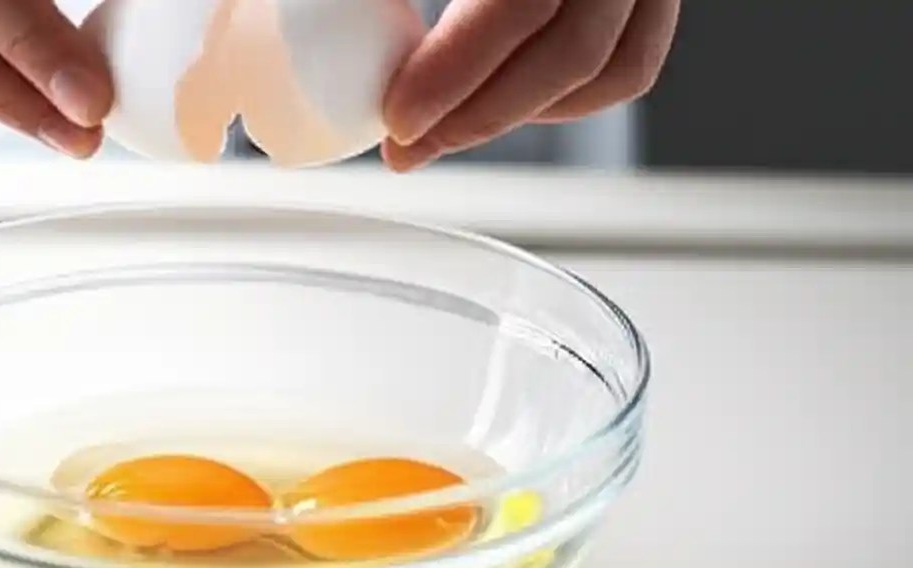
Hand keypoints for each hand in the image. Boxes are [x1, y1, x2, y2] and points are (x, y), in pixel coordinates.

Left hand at [382, 0, 680, 170]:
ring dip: (523, 115)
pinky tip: (506, 103)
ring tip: (445, 131)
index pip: (519, 6)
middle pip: (572, 53)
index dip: (455, 72)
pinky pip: (633, 59)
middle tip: (407, 145)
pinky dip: (567, 99)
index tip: (399, 119)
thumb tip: (345, 18)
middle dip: (478, 116)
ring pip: (614, 69)